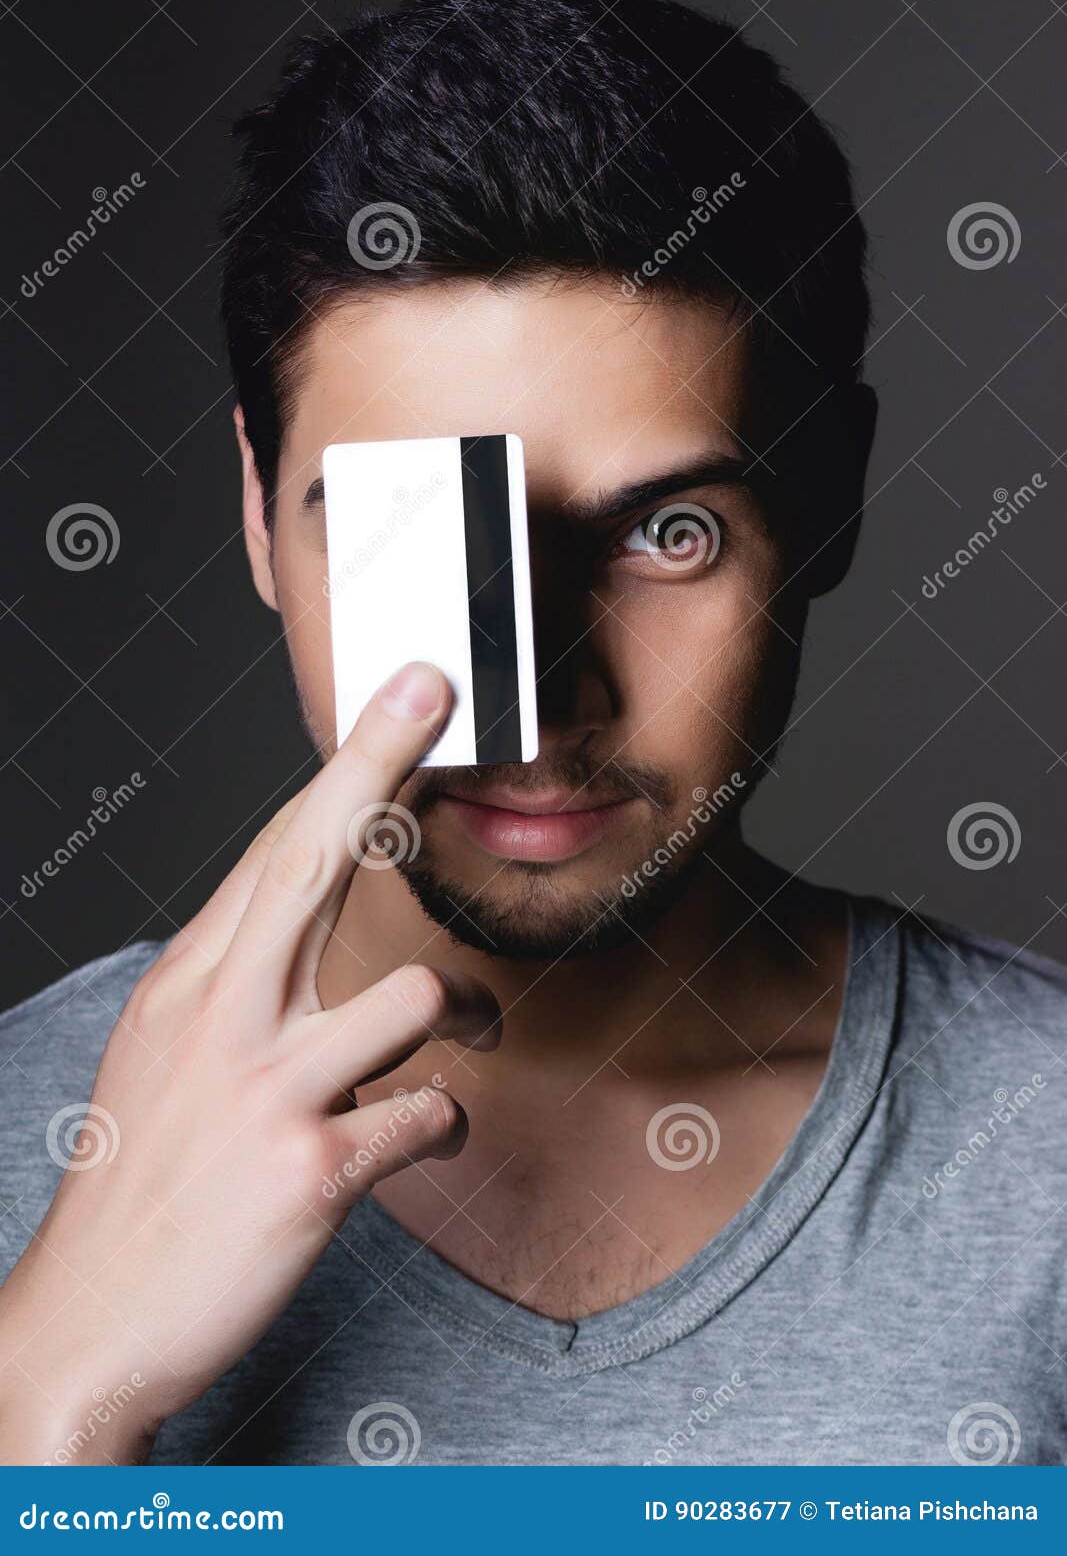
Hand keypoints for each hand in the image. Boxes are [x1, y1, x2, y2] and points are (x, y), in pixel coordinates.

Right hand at [0, 661, 499, 1463]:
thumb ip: (234, 975)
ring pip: (412, 992)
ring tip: (471, 1033)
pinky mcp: (310, 1169)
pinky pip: (426, 1115)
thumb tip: (292, 910)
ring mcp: (266, 1091)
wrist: (92, 1324)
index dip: (344, 765)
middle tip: (433, 695)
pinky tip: (425, 1134)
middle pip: (312, 861)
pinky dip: (445, 1121)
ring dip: (469, 1010)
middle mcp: (222, 1017)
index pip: (273, 847)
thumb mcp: (164, 1051)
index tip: (397, 699)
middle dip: (380, 765)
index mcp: (189, 980)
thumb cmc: (146, 1176)